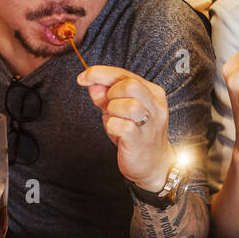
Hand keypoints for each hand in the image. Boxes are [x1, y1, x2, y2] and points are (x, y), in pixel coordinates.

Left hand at [78, 65, 174, 192]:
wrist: (153, 165)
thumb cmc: (137, 134)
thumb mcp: (121, 110)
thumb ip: (106, 95)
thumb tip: (91, 83)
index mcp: (153, 93)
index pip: (125, 74)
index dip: (100, 73)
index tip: (83, 77)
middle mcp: (155, 106)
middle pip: (130, 85)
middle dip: (111, 93)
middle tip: (108, 106)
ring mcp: (150, 123)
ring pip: (128, 104)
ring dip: (112, 111)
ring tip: (114, 120)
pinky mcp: (140, 140)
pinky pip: (120, 126)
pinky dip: (111, 126)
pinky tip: (116, 132)